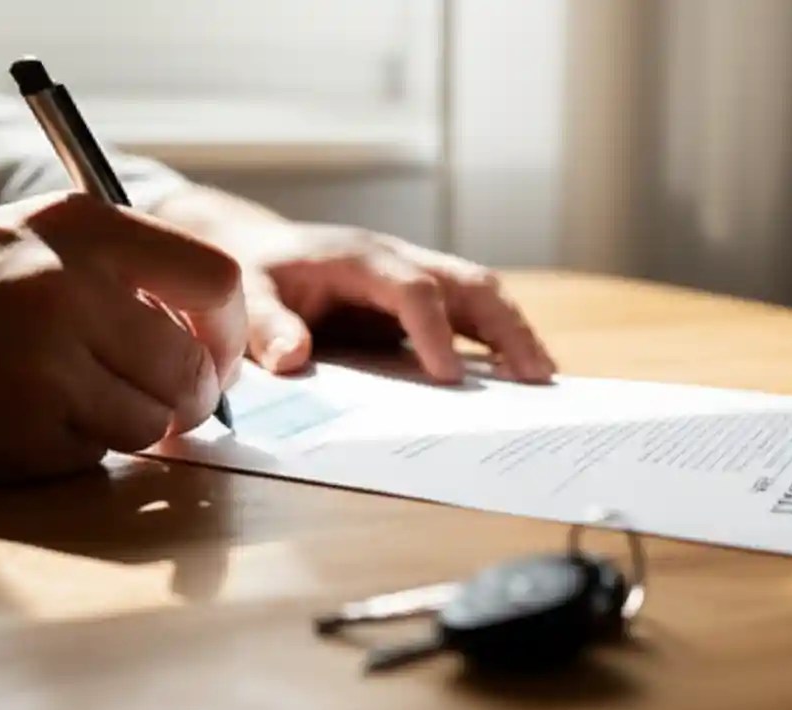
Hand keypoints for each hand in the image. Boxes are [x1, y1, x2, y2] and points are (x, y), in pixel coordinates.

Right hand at [0, 193, 242, 477]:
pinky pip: (95, 455)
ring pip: (152, 423)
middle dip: (193, 398)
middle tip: (169, 402)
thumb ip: (125, 272)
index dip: (229, 330)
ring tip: (75, 399)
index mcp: (84, 228)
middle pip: (193, 369)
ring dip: (133, 426)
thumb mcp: (35, 237)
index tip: (212, 353)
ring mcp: (45, 366)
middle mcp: (72, 290)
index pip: (219, 280)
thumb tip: (214, 340)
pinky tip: (23, 416)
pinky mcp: (20, 434)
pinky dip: (77, 447)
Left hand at [155, 187, 556, 383]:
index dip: (435, 331)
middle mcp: (400, 258)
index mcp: (361, 256)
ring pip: (481, 294)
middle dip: (506, 327)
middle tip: (535, 376)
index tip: (449, 377)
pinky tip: (518, 375)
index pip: (413, 289)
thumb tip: (294, 359)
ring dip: (515, 333)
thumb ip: (266, 324)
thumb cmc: (256, 273)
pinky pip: (471, 313)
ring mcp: (417, 275)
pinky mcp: (422, 297)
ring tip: (544, 378)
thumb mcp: (247, 293)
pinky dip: (499, 339)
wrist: (259, 249)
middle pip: (469, 283)